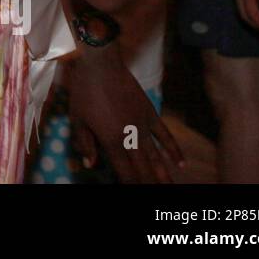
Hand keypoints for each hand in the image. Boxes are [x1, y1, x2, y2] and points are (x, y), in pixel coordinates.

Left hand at [67, 47, 183, 182]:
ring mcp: (144, 126)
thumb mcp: (77, 118)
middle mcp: (131, 138)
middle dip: (149, 183)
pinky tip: (182, 164)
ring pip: (156, 157)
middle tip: (157, 194)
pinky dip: (174, 151)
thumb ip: (84, 142)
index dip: (131, 184)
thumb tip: (91, 163)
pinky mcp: (151, 113)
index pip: (125, 171)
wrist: (102, 65)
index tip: (135, 192)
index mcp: (111, 141)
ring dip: (164, 174)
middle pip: (143, 168)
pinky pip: (166, 136)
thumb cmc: (85, 91)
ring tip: (170, 188)